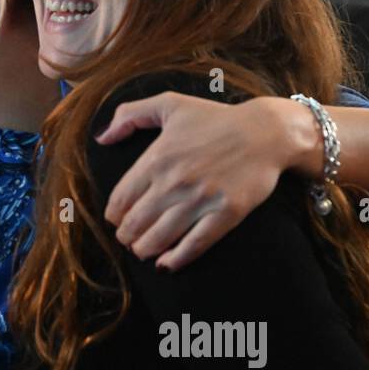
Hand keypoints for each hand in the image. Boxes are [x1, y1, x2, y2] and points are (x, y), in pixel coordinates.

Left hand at [96, 92, 301, 270]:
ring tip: (144, 250)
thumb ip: (130, 114)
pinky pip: (194, 245)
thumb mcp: (169, 104)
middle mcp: (175, 181)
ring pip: (159, 239)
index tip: (117, 220)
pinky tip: (165, 264)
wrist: (266, 132)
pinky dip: (175, 260)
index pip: (120, 200)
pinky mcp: (226, 214)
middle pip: (135, 224)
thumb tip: (101, 137)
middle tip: (129, 239)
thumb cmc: (216, 118)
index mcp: (157, 158)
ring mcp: (201, 199)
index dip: (114, 216)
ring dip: (145, 250)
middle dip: (126, 237)